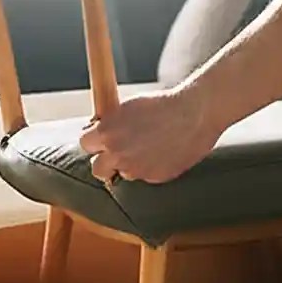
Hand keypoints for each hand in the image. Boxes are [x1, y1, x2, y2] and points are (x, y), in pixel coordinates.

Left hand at [78, 87, 220, 184]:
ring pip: (124, 173)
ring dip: (131, 165)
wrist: (196, 113)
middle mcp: (117, 154)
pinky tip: (164, 152)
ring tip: (150, 148)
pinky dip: (151, 168)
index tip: (104, 140)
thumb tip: (99, 132)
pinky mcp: (154, 177)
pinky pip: (146, 176)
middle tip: (118, 153)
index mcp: (107, 133)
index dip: (96, 142)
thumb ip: (111, 123)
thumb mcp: (129, 107)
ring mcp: (136, 169)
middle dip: (106, 162)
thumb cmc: (164, 105)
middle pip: (97, 169)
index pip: (85, 145)